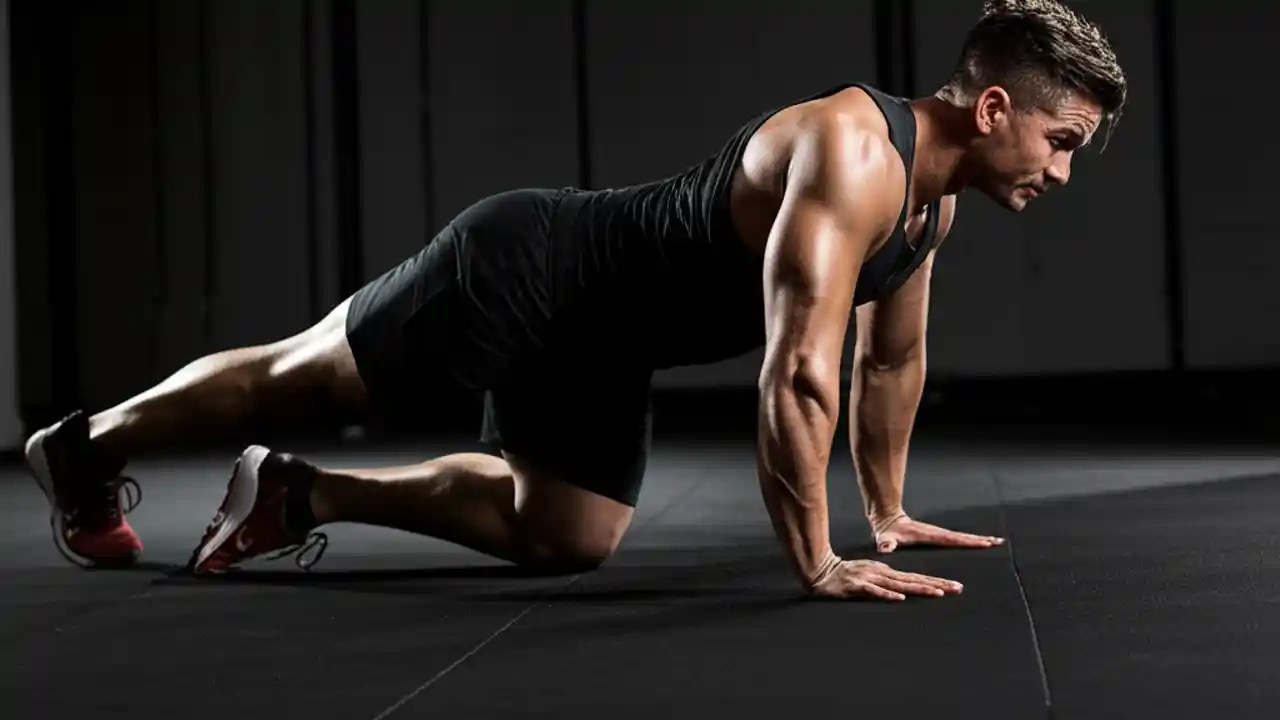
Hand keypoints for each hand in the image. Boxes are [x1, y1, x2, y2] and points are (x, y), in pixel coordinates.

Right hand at [809, 558, 963, 601]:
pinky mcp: (857, 586)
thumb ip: (885, 582)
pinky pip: (874, 592)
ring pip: (899, 585)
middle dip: (936, 584)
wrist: (821, 572)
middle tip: (957, 588)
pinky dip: (887, 595)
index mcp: (886, 571)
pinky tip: (900, 599)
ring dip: (918, 589)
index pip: (915, 577)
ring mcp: (870, 578)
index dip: (935, 582)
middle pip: (913, 580)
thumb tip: (903, 591)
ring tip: (937, 594)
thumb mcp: (869, 576)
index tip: (954, 586)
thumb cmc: (845, 576)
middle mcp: (882, 573)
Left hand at [871, 513, 1004, 553]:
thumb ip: (886, 544)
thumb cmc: (888, 533)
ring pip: (962, 536)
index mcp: (931, 535)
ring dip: (978, 539)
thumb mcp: (886, 539)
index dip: (968, 541)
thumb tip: (886, 548)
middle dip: (980, 539)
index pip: (953, 539)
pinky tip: (978, 543)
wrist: (888, 519)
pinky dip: (969, 540)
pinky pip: (956, 538)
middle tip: (999, 542)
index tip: (984, 542)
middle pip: (963, 536)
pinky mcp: (937, 535)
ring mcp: (938, 533)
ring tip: (996, 541)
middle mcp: (938, 533)